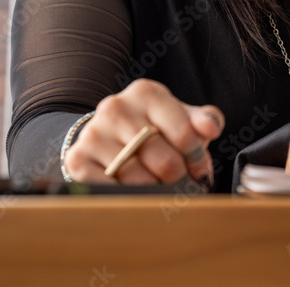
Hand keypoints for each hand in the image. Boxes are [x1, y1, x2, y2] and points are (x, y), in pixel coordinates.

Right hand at [63, 79, 224, 186]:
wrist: (107, 134)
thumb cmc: (153, 126)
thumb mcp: (180, 117)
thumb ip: (203, 119)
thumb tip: (211, 127)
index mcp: (146, 92)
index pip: (184, 133)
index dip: (198, 158)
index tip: (201, 171)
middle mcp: (116, 108)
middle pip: (162, 160)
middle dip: (178, 177)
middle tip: (181, 183)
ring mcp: (93, 133)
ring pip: (137, 178)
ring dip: (155, 190)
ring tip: (160, 187)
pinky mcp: (78, 159)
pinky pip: (111, 190)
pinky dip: (128, 196)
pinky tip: (135, 191)